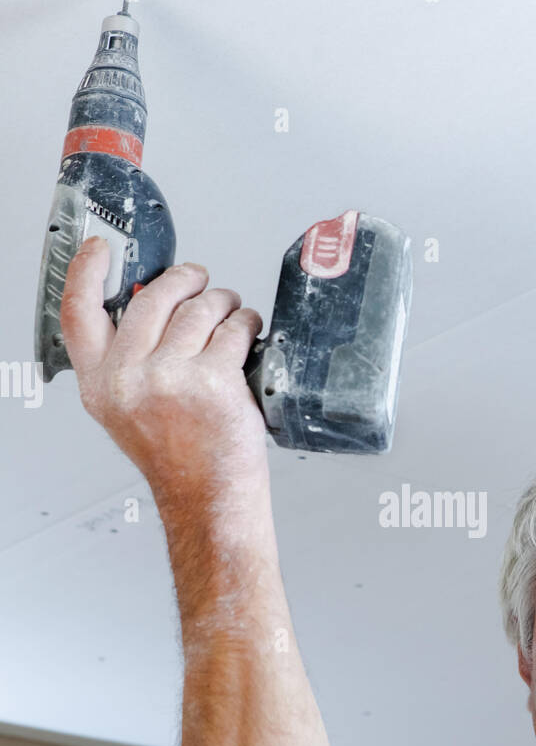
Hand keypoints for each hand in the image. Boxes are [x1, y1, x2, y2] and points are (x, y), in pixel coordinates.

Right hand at [60, 237, 267, 505]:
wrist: (209, 497)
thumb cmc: (179, 457)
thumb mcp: (128, 409)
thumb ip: (128, 360)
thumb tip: (154, 305)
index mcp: (100, 384)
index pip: (79, 313)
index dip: (86, 272)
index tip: (101, 248)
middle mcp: (129, 379)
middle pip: (154, 297)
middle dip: (186, 280)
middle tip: (200, 283)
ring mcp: (171, 378)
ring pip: (200, 308)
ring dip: (222, 303)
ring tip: (231, 315)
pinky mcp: (214, 380)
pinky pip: (233, 328)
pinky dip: (246, 324)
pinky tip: (247, 333)